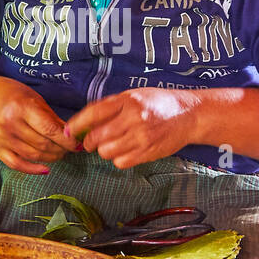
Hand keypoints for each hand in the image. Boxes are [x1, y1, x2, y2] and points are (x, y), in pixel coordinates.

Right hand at [0, 77, 74, 174]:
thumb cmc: (10, 95)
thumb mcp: (34, 99)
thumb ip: (51, 117)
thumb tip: (71, 134)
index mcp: (21, 108)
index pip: (49, 129)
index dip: (66, 140)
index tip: (77, 143)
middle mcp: (9, 125)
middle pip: (42, 144)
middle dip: (61, 149)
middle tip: (70, 148)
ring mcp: (2, 139)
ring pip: (33, 156)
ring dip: (51, 158)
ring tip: (60, 153)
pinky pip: (17, 164)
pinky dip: (33, 169)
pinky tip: (45, 169)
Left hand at [64, 88, 202, 169]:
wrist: (189, 115)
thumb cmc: (159, 103)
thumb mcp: (134, 96)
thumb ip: (111, 106)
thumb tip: (84, 122)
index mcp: (127, 100)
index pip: (93, 113)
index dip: (77, 124)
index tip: (68, 131)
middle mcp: (134, 118)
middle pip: (97, 137)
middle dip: (89, 141)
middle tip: (91, 141)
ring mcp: (141, 137)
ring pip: (106, 152)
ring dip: (105, 150)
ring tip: (113, 144)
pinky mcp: (148, 152)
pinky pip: (121, 162)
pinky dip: (118, 159)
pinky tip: (125, 151)